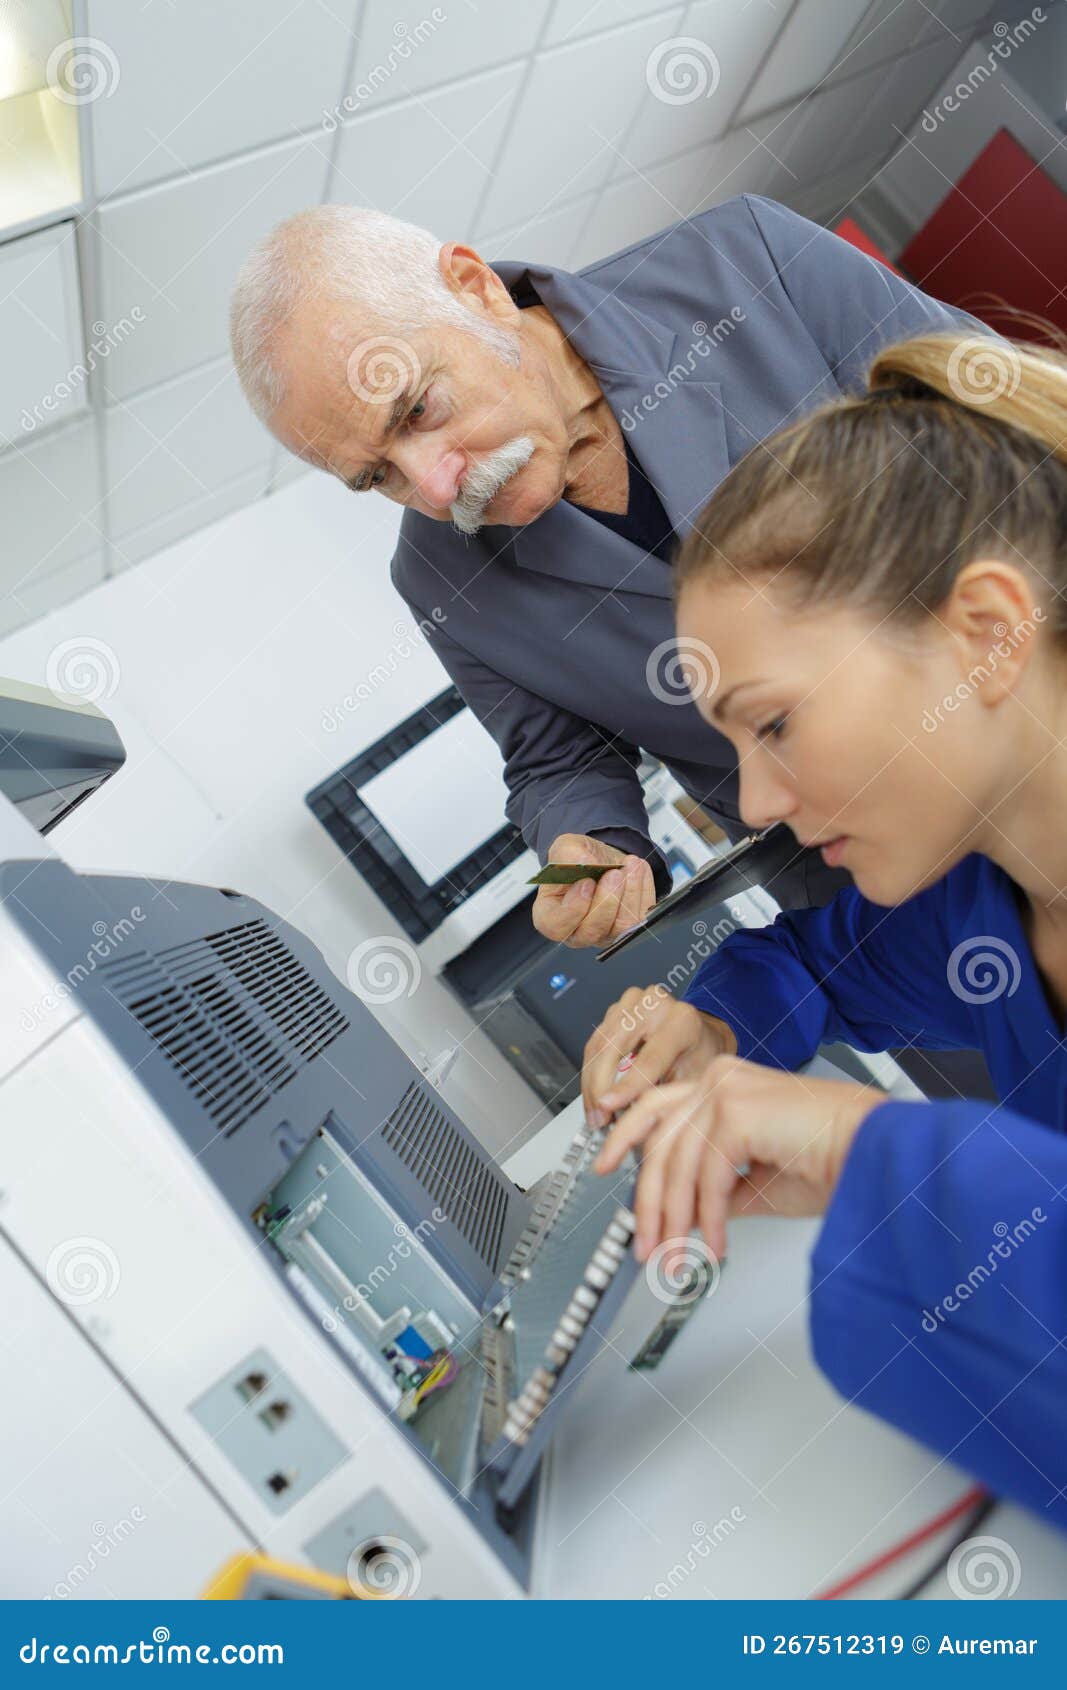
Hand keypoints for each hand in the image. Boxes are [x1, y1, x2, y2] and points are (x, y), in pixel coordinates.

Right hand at [531, 833, 654, 947]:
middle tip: (614, 873)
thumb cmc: (578, 860)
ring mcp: (605, 934)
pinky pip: (641, 917)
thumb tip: (585, 863)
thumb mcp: (566, 848)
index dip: (573, 907)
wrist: (602, 860)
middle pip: (593, 930)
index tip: (586, 882)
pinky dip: (643, 891)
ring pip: (621, 926)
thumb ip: (569, 855)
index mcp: (551, 916)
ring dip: (629, 893)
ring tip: (630, 865)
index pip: (557, 926)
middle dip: (607, 900)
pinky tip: (638, 870)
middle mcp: (577, 931)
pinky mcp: (630, 929)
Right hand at [582, 985, 735, 1127]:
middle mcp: (655, 1003)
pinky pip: (594, 1043)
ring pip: (598, 1046)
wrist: (700, 1036)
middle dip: (600, 1089)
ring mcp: (633, 1002)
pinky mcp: (616, 1009)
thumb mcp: (694, 1082)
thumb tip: (636, 1123)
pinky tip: (593, 1095)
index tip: (609, 1108)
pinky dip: (590, 1073)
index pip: (649, 1058)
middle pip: (614, 1047)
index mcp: (682, 1020)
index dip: (626, 1086)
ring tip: (594, 1113)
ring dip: (591, 1084)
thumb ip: (668, 1099)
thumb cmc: (699, 1058)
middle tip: (599, 1119)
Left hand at [593, 1055, 883, 1261]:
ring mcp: (725, 1090)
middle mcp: (720, 1079)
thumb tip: (682, 1212)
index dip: (625, 1140)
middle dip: (648, 1202)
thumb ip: (714, 1187)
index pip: (656, 1108)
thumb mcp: (756, 1180)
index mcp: (723, 1083)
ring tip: (678, 1259)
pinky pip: (706, 1176)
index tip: (605, 1169)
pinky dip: (708, 1218)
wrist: (875, 1154)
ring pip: (677, 1165)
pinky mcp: (736, 1110)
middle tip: (646, 1245)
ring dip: (675, 1221)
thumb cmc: (832, 1160)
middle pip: (659, 1142)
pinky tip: (717, 1244)